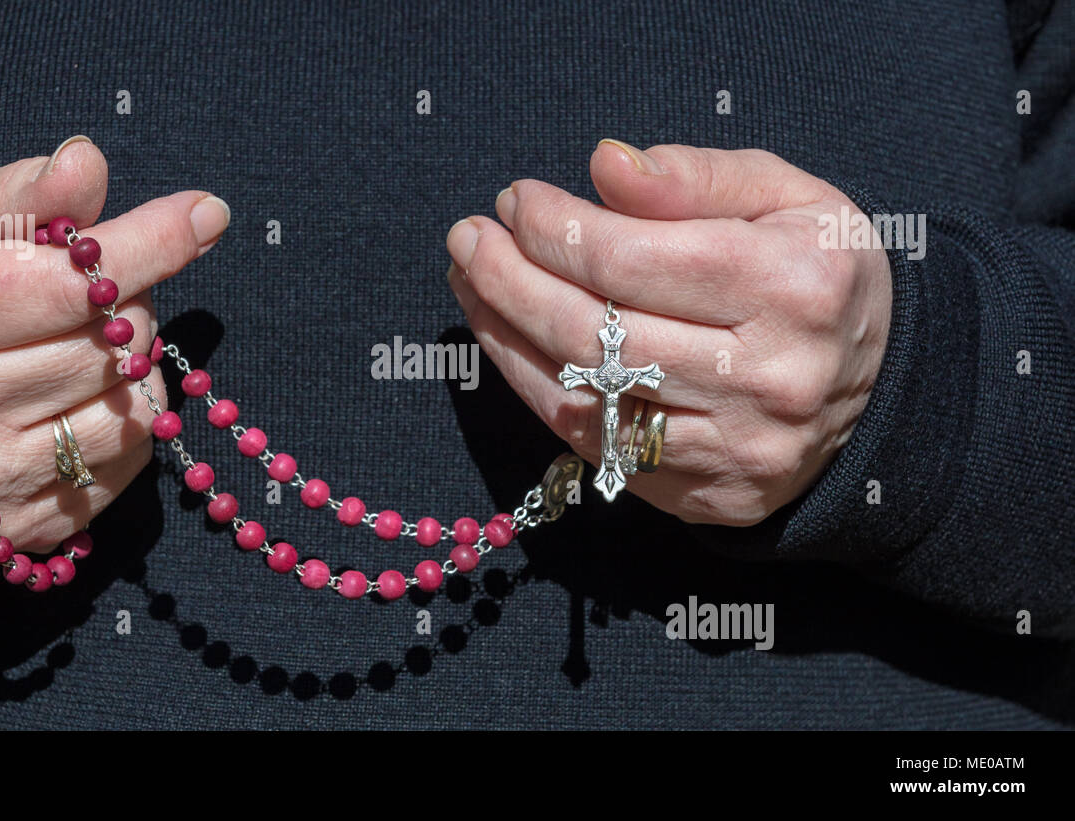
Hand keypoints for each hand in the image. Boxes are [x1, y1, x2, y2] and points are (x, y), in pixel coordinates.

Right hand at [0, 136, 230, 553]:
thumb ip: (24, 193)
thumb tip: (88, 162)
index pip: (58, 284)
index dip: (144, 244)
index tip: (207, 213)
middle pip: (106, 344)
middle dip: (127, 299)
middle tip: (98, 289)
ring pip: (130, 407)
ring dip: (133, 362)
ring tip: (86, 342)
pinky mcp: (25, 525)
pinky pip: (130, 459)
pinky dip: (130, 416)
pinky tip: (87, 396)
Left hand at [446, 141, 891, 525]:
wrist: (877, 394)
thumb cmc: (819, 276)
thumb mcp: (791, 198)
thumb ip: (698, 177)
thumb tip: (605, 165)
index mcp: (795, 288)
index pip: (635, 260)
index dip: (556, 228)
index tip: (514, 200)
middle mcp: (768, 380)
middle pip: (598, 333)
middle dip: (512, 280)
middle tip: (469, 240)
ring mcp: (734, 450)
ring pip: (584, 398)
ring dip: (507, 336)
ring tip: (473, 282)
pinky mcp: (706, 496)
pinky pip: (595, 445)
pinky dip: (537, 390)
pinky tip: (509, 341)